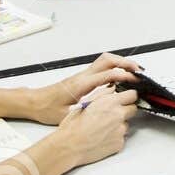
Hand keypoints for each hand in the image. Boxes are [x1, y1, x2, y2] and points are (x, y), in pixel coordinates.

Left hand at [28, 53, 142, 124]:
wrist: (34, 102)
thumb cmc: (47, 109)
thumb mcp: (66, 115)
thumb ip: (86, 110)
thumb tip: (103, 109)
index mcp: (81, 84)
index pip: (106, 74)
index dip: (123, 75)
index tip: (135, 79)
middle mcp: (83, 76)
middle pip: (108, 60)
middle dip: (125, 63)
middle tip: (139, 71)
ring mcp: (83, 75)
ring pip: (105, 61)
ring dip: (120, 63)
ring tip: (133, 72)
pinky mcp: (82, 77)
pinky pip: (101, 67)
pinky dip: (114, 68)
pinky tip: (119, 78)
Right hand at [49, 83, 136, 169]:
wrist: (69, 147)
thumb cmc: (73, 126)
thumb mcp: (85, 103)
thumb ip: (102, 94)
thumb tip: (112, 89)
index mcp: (110, 102)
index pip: (132, 94)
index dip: (128, 96)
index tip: (124, 98)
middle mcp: (119, 115)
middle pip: (133, 109)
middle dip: (125, 109)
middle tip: (111, 114)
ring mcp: (120, 130)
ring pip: (126, 124)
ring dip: (119, 124)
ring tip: (102, 128)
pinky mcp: (119, 143)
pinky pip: (121, 137)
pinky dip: (115, 136)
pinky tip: (102, 137)